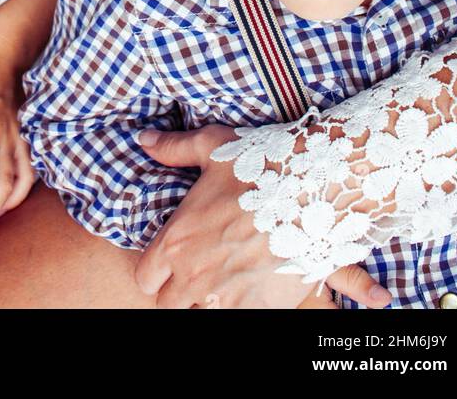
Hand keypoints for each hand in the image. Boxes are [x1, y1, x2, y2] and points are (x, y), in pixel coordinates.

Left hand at [134, 125, 393, 309]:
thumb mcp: (211, 147)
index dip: (157, 271)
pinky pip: (234, 317)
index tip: (173, 262)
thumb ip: (174, 149)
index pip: (145, 277)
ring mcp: (224, 296)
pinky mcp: (255, 309)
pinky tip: (251, 288)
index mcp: (176, 240)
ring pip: (200, 313)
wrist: (311, 192)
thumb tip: (144, 139)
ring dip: (208, 300)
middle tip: (201, 272)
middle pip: (170, 303)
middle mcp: (193, 274)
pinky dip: (239, 306)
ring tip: (227, 279)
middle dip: (181, 291)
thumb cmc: (258, 166)